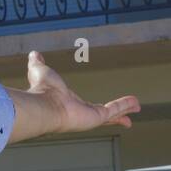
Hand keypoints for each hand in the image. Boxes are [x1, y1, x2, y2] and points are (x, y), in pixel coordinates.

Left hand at [12, 50, 139, 139]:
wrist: (43, 104)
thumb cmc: (41, 90)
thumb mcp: (40, 70)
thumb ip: (38, 63)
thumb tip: (34, 54)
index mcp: (69, 104)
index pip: (85, 106)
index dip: (93, 107)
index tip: (100, 109)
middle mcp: (80, 113)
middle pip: (102, 114)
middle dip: (114, 114)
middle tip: (124, 116)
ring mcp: (89, 116)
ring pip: (111, 113)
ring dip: (124, 110)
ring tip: (136, 107)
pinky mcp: (96, 117)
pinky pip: (114, 110)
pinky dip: (125, 106)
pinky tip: (135, 103)